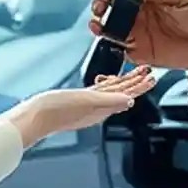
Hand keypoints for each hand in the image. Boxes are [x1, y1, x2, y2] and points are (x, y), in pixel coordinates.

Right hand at [4, 65, 155, 146]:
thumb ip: (109, 100)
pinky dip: (106, 84)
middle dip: (135, 82)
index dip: (140, 86)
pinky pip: (98, 91)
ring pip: (111, 91)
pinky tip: (105, 81)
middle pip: (122, 93)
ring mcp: (88, 105)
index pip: (127, 95)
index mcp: (102, 109)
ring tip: (133, 73)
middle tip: (147, 71)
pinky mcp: (77, 101)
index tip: (152, 77)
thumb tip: (130, 101)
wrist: (35, 116)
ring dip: (123, 82)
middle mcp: (98, 108)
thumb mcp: (87, 101)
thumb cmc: (57, 110)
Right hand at [87, 0, 187, 70]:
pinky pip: (122, 51)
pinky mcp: (142, 53)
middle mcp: (140, 16)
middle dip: (101, 6)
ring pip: (111, 30)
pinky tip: (107, 41)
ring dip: (100, 26)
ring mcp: (139, 35)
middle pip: (112, 10)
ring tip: (96, 24)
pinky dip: (111, 46)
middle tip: (99, 6)